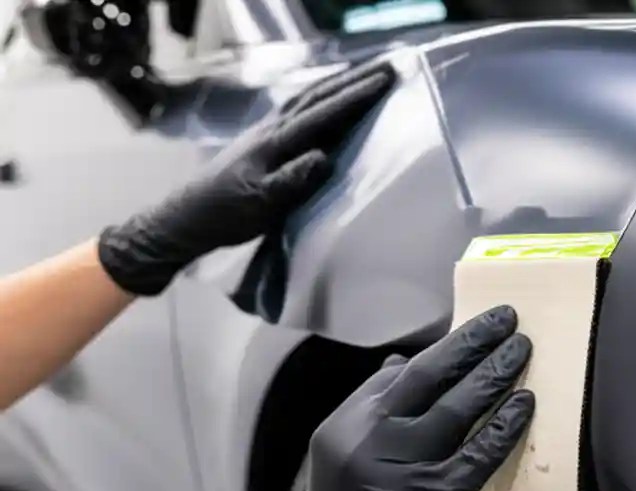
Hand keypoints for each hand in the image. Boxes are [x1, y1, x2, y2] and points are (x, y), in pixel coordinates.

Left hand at [98, 60, 395, 294]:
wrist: (187, 216)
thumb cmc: (227, 214)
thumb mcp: (261, 204)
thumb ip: (292, 181)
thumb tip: (324, 158)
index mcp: (275, 142)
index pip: (322, 114)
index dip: (354, 97)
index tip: (384, 81)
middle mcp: (272, 129)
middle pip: (317, 96)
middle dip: (353, 81)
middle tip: (386, 67)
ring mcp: (266, 131)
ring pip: (307, 98)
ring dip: (338, 84)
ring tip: (365, 75)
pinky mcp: (262, 139)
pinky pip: (299, 108)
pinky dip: (320, 97)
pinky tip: (327, 98)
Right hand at [258, 306, 534, 490]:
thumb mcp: (339, 468)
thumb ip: (368, 420)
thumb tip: (397, 369)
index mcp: (342, 427)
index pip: (398, 374)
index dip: (441, 349)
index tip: (469, 332)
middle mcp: (368, 436)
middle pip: (429, 371)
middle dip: (472, 339)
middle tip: (505, 317)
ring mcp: (402, 465)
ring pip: (458, 402)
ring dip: (497, 370)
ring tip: (523, 348)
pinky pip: (480, 448)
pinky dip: (507, 422)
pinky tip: (526, 403)